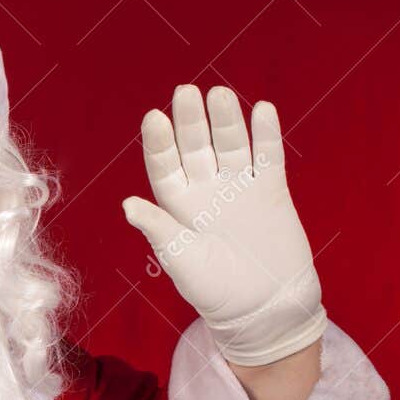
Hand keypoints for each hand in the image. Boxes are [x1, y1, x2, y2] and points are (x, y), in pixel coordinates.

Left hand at [122, 85, 326, 366]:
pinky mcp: (271, 191)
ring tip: (220, 95)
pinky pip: (268, 156)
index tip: (154, 118)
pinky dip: (265, 134)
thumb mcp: (182, 262)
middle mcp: (206, 191)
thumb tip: (128, 204)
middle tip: (186, 91)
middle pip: (195, 147)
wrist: (266, 308)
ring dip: (226, 121)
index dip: (159, 143)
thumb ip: (160, 231)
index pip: (164, 166)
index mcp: (177, 207)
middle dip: (190, 121)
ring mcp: (239, 188)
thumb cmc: (217, 292)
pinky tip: (262, 110)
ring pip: (231, 145)